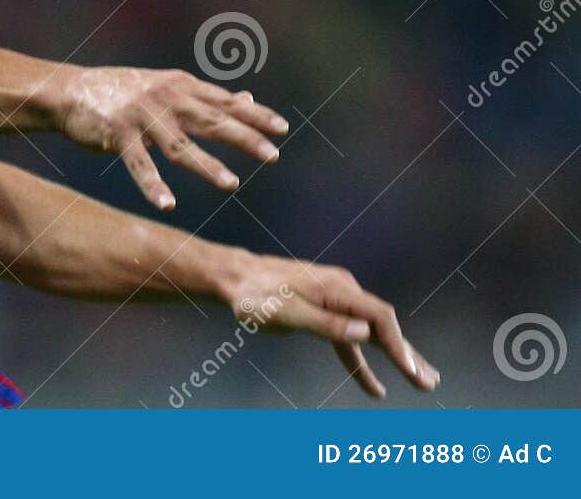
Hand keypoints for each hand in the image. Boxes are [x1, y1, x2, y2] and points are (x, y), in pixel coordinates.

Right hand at [54, 65, 287, 208]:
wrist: (70, 91)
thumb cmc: (123, 92)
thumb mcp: (167, 88)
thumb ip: (205, 98)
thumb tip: (248, 100)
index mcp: (180, 86)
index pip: (224, 102)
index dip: (254, 115)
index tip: (283, 129)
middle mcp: (165, 97)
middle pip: (211, 120)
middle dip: (244, 138)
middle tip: (273, 156)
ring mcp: (141, 116)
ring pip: (180, 145)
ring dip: (207, 165)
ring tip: (232, 184)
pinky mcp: (117, 134)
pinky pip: (139, 164)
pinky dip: (153, 185)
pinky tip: (167, 205)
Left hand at [219, 252, 440, 397]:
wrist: (235, 278)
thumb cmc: (255, 295)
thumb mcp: (286, 313)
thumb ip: (325, 324)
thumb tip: (365, 333)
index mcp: (336, 289)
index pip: (380, 317)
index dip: (398, 345)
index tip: (411, 371)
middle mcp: (342, 291)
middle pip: (384, 325)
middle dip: (408, 355)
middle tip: (430, 382)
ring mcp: (335, 300)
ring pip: (371, 333)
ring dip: (395, 359)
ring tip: (422, 382)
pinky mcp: (324, 311)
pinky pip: (349, 341)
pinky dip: (361, 363)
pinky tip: (374, 387)